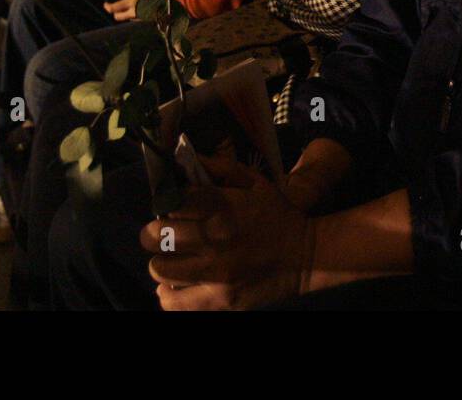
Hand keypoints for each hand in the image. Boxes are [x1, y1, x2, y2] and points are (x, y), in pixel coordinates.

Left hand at [103, 0, 161, 20]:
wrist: (176, 8)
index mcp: (133, 2)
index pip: (114, 8)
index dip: (108, 7)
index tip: (106, 4)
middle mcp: (134, 12)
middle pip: (117, 17)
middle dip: (115, 13)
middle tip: (116, 7)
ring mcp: (140, 19)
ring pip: (127, 19)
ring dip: (126, 14)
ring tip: (130, 6)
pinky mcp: (146, 23)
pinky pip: (136, 20)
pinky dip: (134, 16)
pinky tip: (140, 9)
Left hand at [141, 155, 311, 310]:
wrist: (306, 258)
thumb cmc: (276, 215)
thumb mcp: (255, 182)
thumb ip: (219, 168)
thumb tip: (182, 159)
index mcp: (222, 208)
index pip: (171, 202)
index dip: (167, 202)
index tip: (174, 206)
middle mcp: (215, 242)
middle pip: (154, 236)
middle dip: (156, 232)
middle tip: (168, 234)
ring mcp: (215, 276)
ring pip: (159, 269)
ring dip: (163, 262)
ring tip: (175, 259)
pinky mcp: (219, 302)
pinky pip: (173, 302)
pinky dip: (169, 292)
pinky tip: (179, 283)